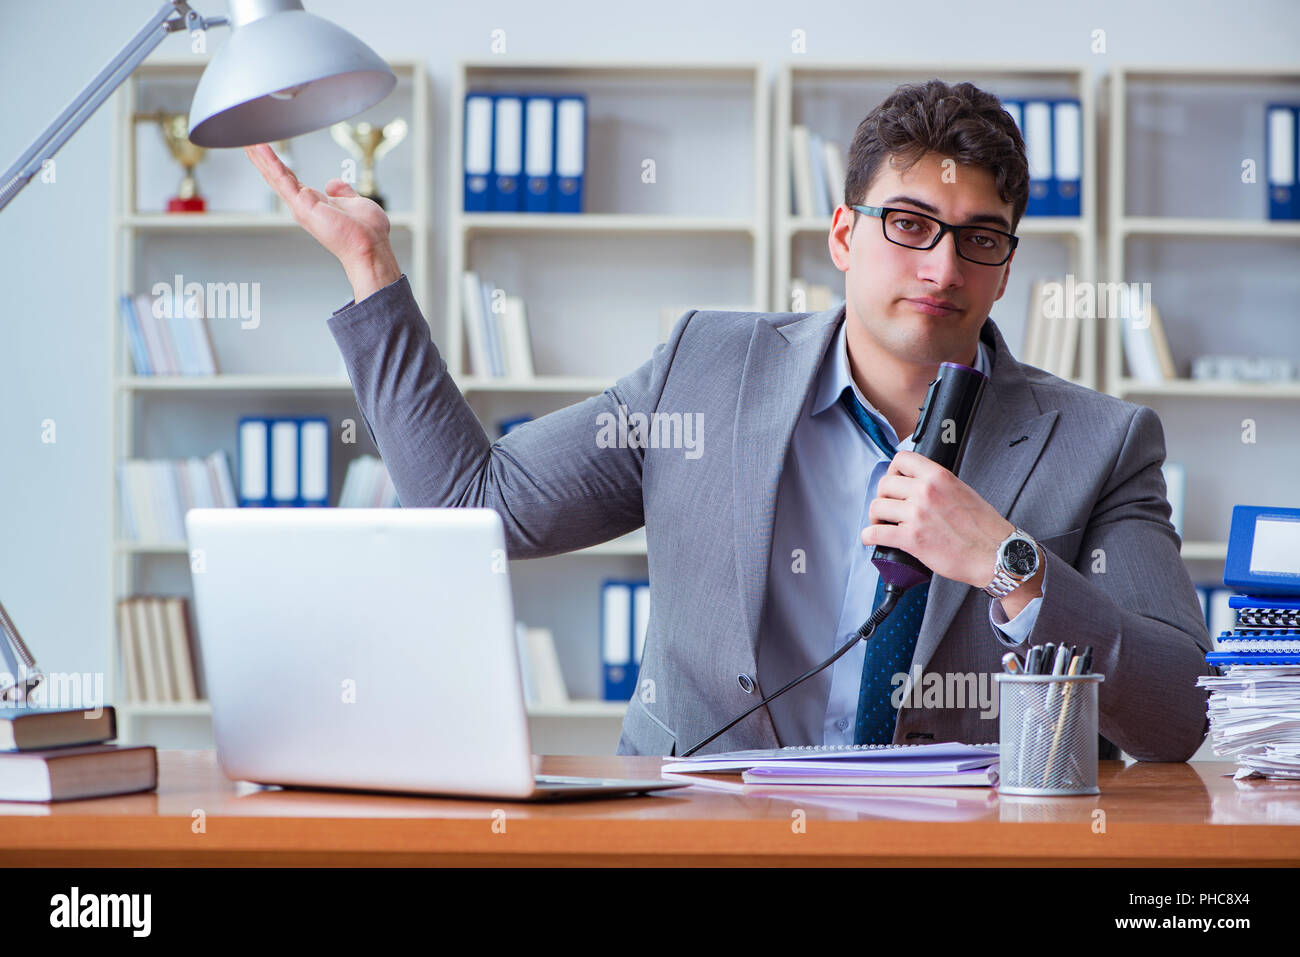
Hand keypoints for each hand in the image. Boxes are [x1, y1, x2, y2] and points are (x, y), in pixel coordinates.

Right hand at [243, 143, 400, 301]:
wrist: (370, 246)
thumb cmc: (367, 233)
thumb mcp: (356, 204)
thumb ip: (343, 193)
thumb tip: (334, 184)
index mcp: (315, 203)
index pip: (290, 179)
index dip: (278, 164)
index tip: (266, 151)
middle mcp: (304, 205)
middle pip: (277, 177)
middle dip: (262, 159)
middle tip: (247, 141)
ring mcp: (300, 206)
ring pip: (275, 176)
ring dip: (260, 157)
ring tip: (247, 140)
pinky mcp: (301, 204)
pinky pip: (282, 178)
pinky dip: (270, 162)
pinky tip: (259, 148)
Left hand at [860, 450, 1016, 590]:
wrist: (995, 554)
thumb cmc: (984, 528)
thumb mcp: (962, 491)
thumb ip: (937, 484)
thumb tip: (916, 484)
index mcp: (939, 477)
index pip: (901, 459)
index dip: (893, 471)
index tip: (895, 482)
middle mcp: (925, 492)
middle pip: (884, 484)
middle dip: (883, 497)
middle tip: (889, 508)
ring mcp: (917, 515)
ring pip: (876, 507)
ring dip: (875, 517)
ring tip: (882, 524)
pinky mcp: (911, 539)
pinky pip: (875, 533)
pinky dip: (869, 537)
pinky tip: (873, 539)